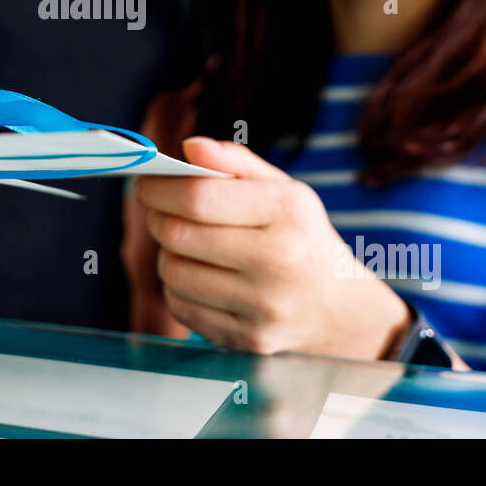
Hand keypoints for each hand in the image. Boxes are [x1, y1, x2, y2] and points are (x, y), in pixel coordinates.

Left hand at [134, 137, 410, 357]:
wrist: (339, 310)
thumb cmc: (301, 238)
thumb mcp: (284, 190)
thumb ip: (236, 162)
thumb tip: (189, 147)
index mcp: (287, 212)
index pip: (199, 197)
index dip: (159, 188)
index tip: (146, 183)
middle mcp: (279, 260)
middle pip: (178, 234)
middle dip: (157, 218)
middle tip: (160, 211)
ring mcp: (264, 306)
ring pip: (173, 272)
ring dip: (166, 253)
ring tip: (185, 245)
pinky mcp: (248, 339)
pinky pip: (181, 307)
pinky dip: (178, 288)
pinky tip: (198, 277)